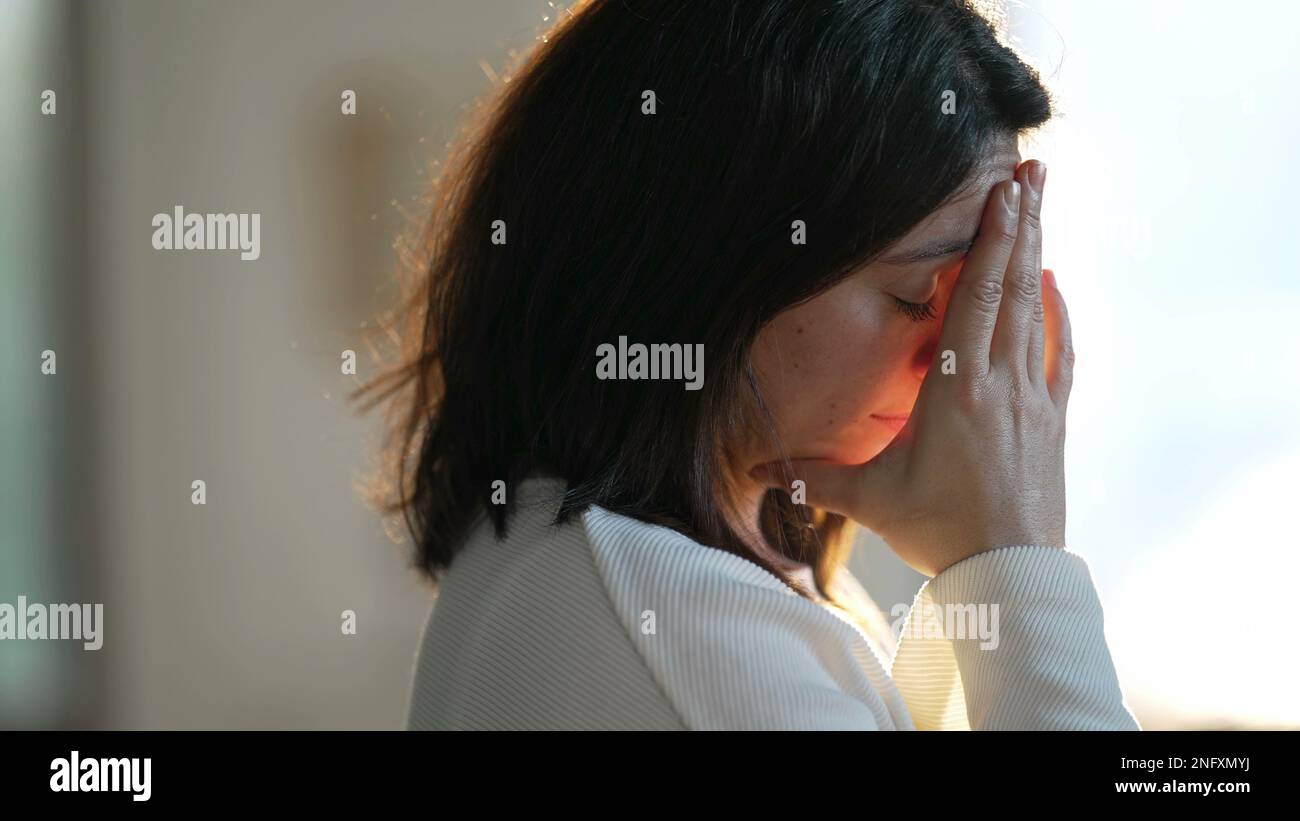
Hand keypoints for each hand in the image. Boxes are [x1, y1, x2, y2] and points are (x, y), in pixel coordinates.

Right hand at [753, 160, 1073, 576]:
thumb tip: (754, 472)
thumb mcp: (870, 500)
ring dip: (1038, 254)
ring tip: (1042, 203)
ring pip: (1038, 310)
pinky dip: (1057, 314)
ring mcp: (1035, 398)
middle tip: (1032, 170)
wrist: (1011, 572)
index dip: (990, 242)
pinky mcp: (1052, 419)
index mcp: (958, 390)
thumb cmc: (940, 531)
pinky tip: (1054, 288)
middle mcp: (1003, 382)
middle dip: (1022, 224)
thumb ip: (813, 477)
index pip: (976, 298)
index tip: (1002, 193)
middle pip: (1014, 287)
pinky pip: (1060, 353)